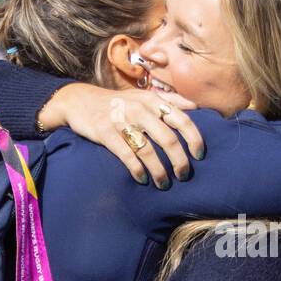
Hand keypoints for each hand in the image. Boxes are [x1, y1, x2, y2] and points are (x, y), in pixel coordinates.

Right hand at [39, 84, 203, 188]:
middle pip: (168, 139)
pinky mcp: (105, 133)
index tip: (200, 156)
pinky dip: (137, 170)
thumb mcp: (144, 96)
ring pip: (148, 150)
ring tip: (164, 184)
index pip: (182, 120)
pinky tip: (143, 180)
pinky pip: (126, 155)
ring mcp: (121, 120)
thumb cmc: (119, 103)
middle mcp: (140, 109)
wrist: (80, 101)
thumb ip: (169, 100)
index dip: (195, 139)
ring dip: (159, 171)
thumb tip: (196, 106)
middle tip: (184, 176)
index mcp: (153, 100)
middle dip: (179, 161)